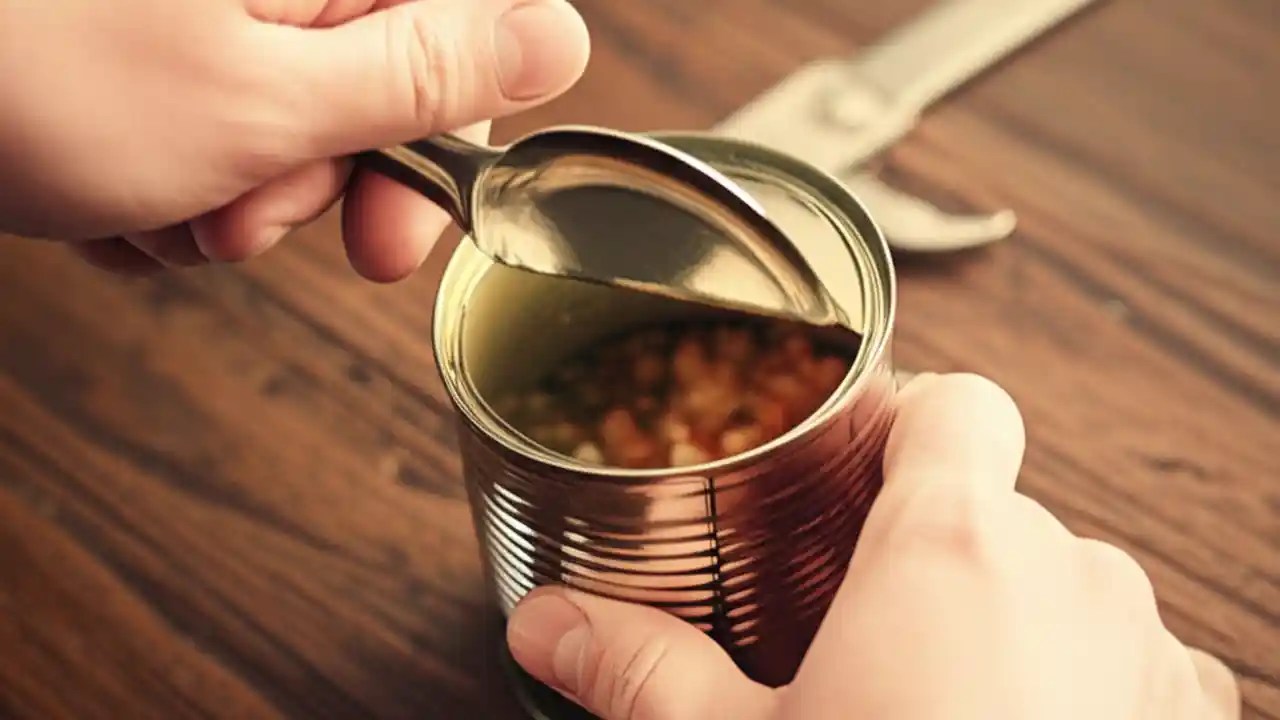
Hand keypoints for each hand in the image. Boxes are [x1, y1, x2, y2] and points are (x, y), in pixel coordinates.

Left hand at [0, 0, 588, 279]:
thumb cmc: (32, 70)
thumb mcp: (263, 102)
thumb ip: (428, 75)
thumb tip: (563, 36)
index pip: (468, 36)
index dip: (443, 151)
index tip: (386, 236)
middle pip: (371, 89)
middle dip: (307, 185)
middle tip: (233, 215)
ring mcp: (205, 0)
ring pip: (281, 124)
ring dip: (224, 197)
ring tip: (144, 197)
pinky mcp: (145, 33)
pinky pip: (201, 125)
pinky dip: (161, 181)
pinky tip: (104, 188)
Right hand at [506, 374, 1240, 719]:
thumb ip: (642, 669)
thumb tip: (546, 623)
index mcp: (952, 548)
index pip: (956, 404)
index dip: (905, 418)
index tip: (852, 465)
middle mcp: (1071, 574)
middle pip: (993, 508)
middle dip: (924, 556)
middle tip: (855, 627)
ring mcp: (1145, 647)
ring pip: (1058, 586)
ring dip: (1001, 622)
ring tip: (931, 704)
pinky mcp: (1187, 715)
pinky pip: (1125, 659)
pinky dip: (1074, 680)